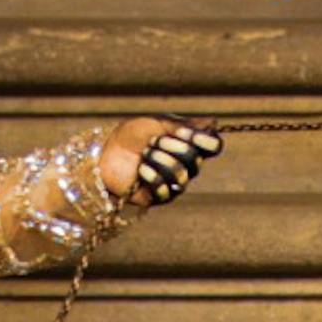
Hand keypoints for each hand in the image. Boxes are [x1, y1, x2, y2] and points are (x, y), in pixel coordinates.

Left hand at [98, 117, 220, 208]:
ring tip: (144, 154)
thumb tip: (214, 123)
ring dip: (159, 160)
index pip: (214, 146)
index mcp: (191, 145)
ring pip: (180, 176)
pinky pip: (165, 190)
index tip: (183, 131)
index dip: (203, 140)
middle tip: (154, 141)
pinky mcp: (159, 197)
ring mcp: (175, 183)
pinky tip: (141, 170)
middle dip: (172, 147)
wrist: (106, 151)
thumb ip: (184, 126)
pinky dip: (152, 176)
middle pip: (195, 160)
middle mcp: (187, 166)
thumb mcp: (157, 123)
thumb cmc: (132, 134)